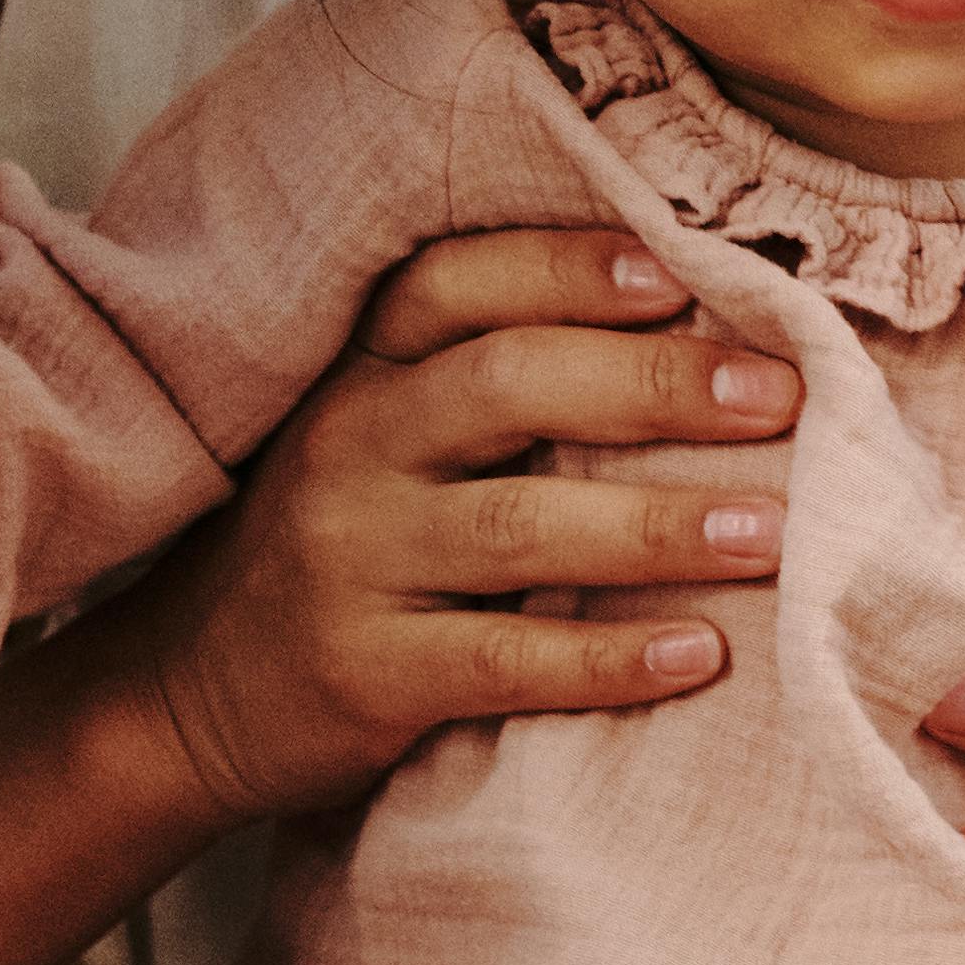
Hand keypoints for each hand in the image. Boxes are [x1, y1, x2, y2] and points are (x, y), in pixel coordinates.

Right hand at [84, 229, 795, 835]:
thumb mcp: (372, 438)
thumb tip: (694, 339)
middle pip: (508, 383)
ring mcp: (351, 561)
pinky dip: (607, 659)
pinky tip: (698, 652)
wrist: (187, 696)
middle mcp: (347, 447)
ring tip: (771, 532)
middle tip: (777, 400)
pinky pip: (503, 662)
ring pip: (518, 526)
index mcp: (358, 372)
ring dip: (657, 524)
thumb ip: (483, 385)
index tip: (686, 277)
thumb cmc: (335, 547)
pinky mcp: (365, 675)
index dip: (570, 268)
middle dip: (654, 386)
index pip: (457, 284)